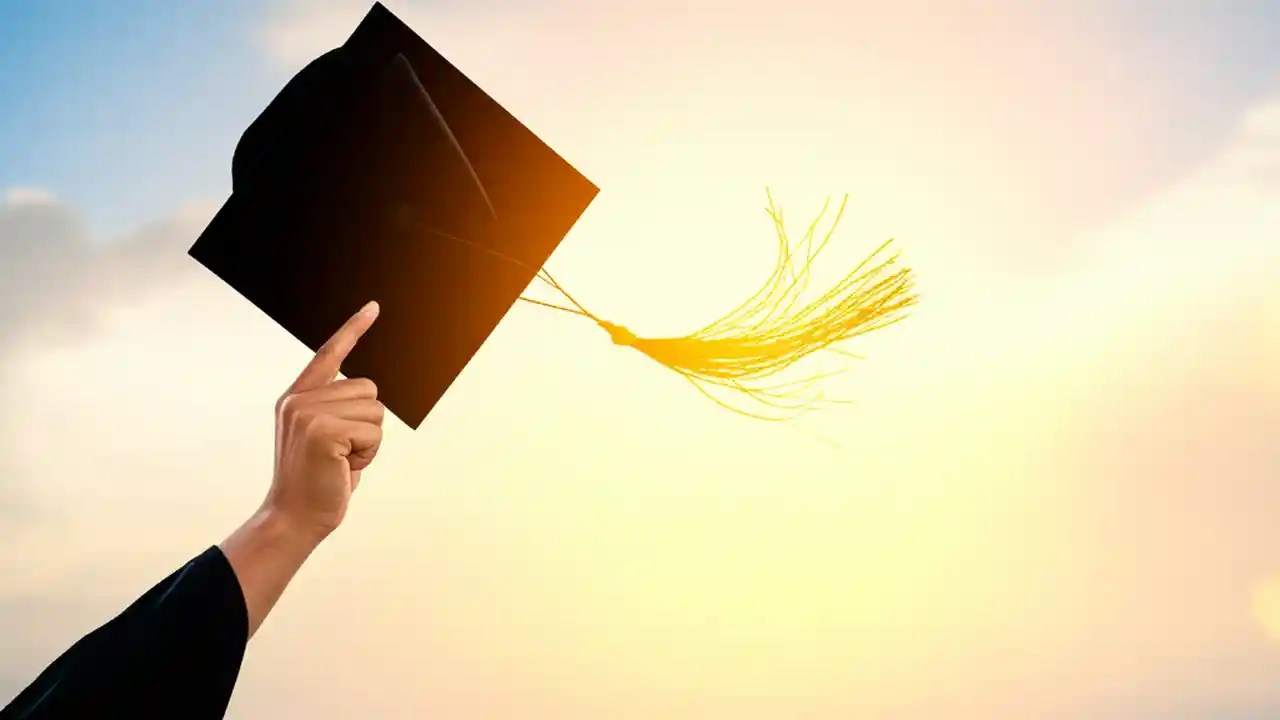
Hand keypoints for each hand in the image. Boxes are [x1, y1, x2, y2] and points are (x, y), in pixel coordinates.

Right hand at [220, 301, 385, 637]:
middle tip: (341, 454)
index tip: (374, 307)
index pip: (329, 353)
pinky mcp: (323, 430)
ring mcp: (308, 413)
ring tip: (340, 462)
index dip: (354, 328)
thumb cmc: (316, 483)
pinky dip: (368, 455)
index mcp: (297, 397)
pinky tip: (343, 468)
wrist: (294, 518)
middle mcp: (299, 399)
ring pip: (375, 410)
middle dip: (367, 426)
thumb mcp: (324, 438)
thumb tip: (369, 398)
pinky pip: (374, 432)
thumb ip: (338, 411)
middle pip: (368, 388)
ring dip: (369, 442)